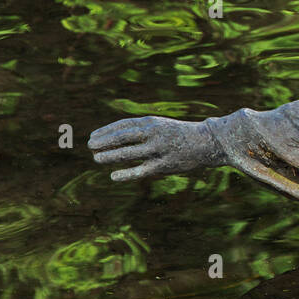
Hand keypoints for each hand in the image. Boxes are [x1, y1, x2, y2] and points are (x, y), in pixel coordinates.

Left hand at [87, 116, 225, 181]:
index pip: (124, 125)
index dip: (106, 130)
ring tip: (96, 158)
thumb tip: (117, 137)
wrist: (208, 142)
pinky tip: (113, 176)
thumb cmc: (181, 134)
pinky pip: (140, 170)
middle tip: (90, 145)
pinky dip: (125, 174)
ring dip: (110, 156)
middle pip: (123, 137)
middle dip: (104, 141)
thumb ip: (143, 131)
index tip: (93, 135)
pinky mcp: (164, 165)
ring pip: (128, 153)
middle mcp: (154, 134)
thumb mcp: (162, 126)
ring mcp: (159, 150)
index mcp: (153, 122)